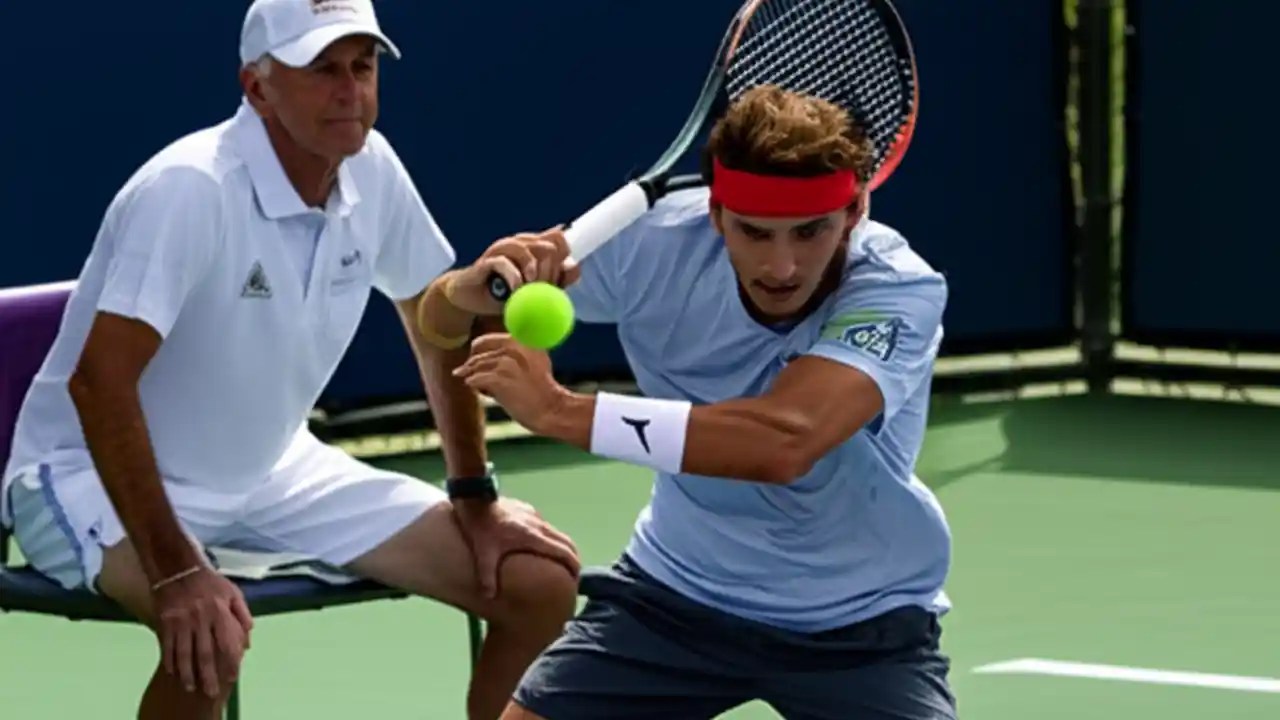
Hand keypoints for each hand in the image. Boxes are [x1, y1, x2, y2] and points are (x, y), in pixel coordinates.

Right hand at [153, 567, 253, 697]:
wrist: (178, 567)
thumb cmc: (210, 582)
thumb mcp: (233, 592)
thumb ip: (242, 615)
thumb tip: (249, 640)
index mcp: (220, 611)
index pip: (227, 642)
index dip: (230, 662)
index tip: (233, 677)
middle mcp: (201, 618)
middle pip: (204, 653)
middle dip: (208, 675)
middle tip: (212, 692)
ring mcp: (181, 620)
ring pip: (184, 653)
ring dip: (187, 673)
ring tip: (191, 687)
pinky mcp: (165, 621)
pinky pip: (167, 645)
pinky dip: (170, 661)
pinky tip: (173, 673)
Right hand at [446, 227, 579, 315]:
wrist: (470, 301)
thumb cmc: (504, 294)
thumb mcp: (534, 292)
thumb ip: (555, 280)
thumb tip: (575, 267)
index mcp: (533, 247)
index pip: (558, 239)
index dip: (563, 257)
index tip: (560, 279)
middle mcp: (518, 244)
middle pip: (546, 244)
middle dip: (550, 270)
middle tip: (545, 289)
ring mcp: (500, 250)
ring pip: (525, 247)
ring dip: (533, 270)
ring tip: (532, 286)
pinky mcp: (485, 262)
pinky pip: (502, 262)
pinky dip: (513, 276)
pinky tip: (516, 290)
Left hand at [453, 333, 565, 432]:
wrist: (551, 410)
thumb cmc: (541, 389)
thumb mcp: (534, 359)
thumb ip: (513, 351)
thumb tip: (481, 348)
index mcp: (521, 339)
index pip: (485, 341)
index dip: (477, 352)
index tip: (474, 361)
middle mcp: (513, 346)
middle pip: (477, 353)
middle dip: (472, 365)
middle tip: (467, 374)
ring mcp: (506, 363)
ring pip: (474, 367)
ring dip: (476, 378)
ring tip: (489, 391)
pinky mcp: (499, 379)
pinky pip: (474, 380)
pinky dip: (476, 387)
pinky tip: (490, 395)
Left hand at [454, 497, 579, 598]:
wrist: (475, 498)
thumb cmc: (480, 527)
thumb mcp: (483, 554)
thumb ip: (487, 576)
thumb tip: (489, 597)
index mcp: (534, 537)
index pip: (563, 551)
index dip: (574, 565)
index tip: (577, 578)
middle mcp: (539, 525)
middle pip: (566, 542)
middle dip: (573, 557)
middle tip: (572, 573)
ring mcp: (534, 515)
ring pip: (556, 532)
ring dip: (561, 546)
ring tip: (557, 560)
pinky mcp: (527, 509)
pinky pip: (544, 525)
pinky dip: (548, 536)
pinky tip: (537, 543)